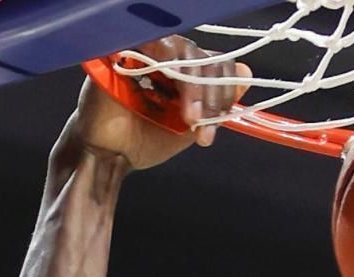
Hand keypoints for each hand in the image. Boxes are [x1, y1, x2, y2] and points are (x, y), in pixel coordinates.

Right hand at [64, 36, 250, 170]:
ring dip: (192, 83)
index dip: (222, 92)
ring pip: (182, 50)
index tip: (210, 129)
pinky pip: (149, 43)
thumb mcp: (189, 128)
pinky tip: (169, 88)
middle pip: (202, 56)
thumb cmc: (142, 142)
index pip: (216, 65)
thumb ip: (215, 105)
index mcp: (184, 72)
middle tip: (201, 124)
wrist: (107, 157)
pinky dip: (165, 63)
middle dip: (209, 93)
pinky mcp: (121, 52)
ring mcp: (144, 52)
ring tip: (189, 116)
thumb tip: (246, 76)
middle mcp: (167, 58)